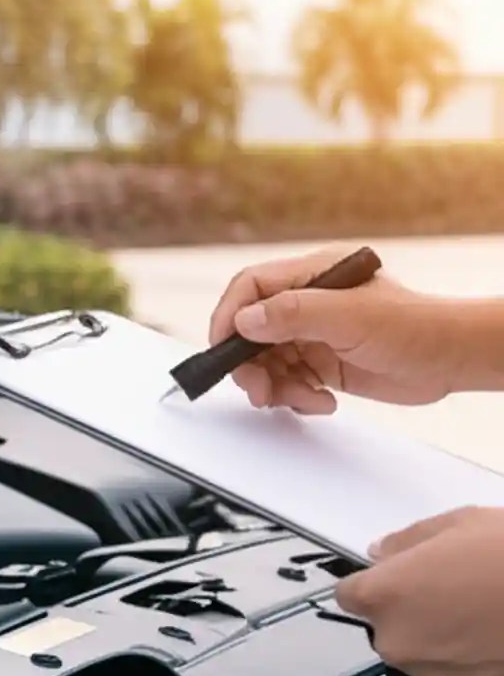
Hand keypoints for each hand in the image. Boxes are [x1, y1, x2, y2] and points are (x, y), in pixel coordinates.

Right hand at [209, 247, 472, 413]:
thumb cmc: (417, 327)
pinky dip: (295, 396)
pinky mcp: (321, 362)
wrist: (452, 360)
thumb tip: (246, 320)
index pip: (250, 288)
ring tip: (301, 398)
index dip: (229, 316)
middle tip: (259, 389)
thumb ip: (294, 314)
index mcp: (311, 275)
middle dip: (250, 364)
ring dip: (275, 386)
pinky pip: (287, 380)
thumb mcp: (351, 317)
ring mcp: (312, 333)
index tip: (223, 348)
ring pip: (266, 361)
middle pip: (251, 330)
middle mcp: (307, 303)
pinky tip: (321, 400)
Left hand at [336, 507, 503, 675]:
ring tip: (491, 628)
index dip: (377, 585)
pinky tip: (501, 654)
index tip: (407, 580)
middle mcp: (396, 644)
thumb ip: (409, 540)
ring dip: (445, 648)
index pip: (350, 595)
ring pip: (425, 660)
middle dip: (414, 616)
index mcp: (384, 596)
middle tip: (463, 600)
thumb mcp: (464, 524)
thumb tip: (379, 554)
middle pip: (389, 630)